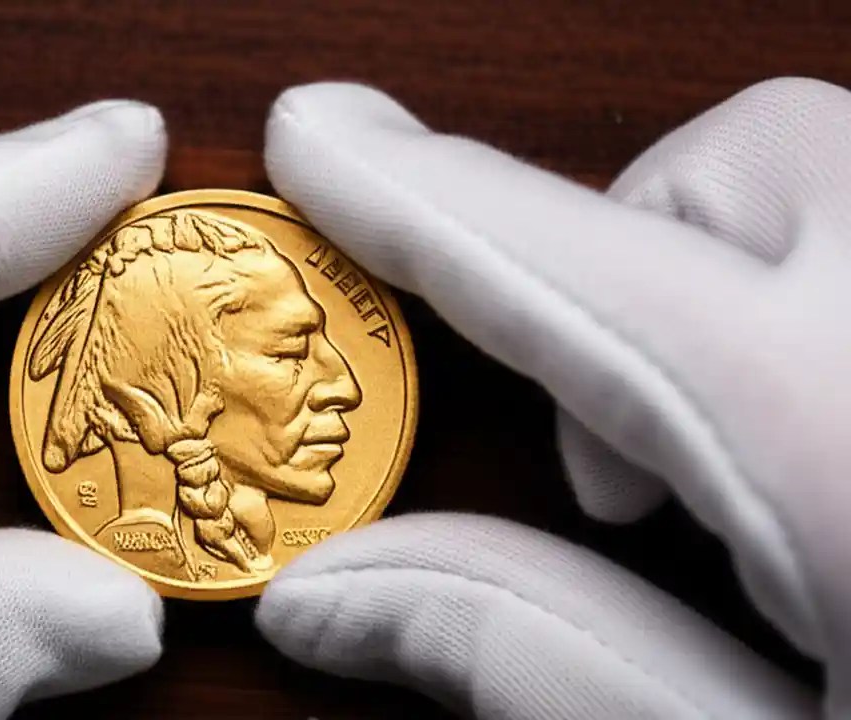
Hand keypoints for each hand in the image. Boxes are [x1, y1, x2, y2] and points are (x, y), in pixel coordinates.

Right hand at [255, 77, 849, 717]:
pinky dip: (819, 306)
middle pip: (751, 155)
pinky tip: (814, 464)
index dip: (420, 196)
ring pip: (836, 182)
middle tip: (589, 430)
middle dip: (617, 240)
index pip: (579, 269)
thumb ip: (538, 661)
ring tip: (710, 470)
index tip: (327, 141)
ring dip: (730, 275)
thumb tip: (330, 596)